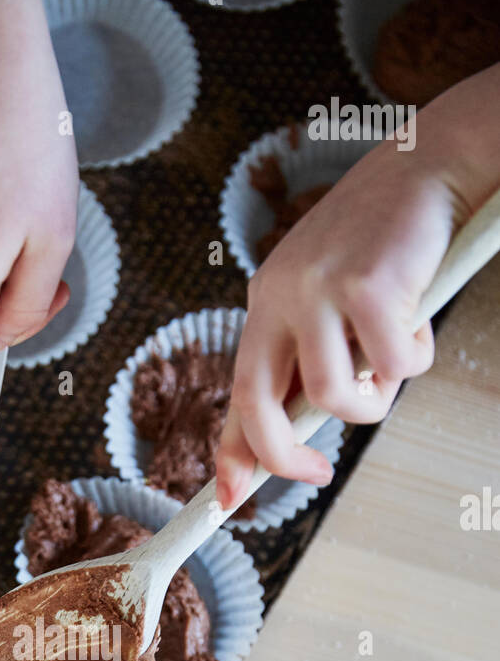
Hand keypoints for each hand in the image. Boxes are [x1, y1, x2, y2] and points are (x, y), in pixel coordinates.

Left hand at [215, 139, 460, 508]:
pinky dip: (416, 358)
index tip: (227, 498)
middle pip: (259, 406)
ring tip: (396, 358)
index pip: (238, 390)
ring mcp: (318, 288)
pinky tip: (420, 317)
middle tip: (318, 476)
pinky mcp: (366, 286)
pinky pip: (393, 367)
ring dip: (375, 399)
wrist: (432, 162)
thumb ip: (311, 356)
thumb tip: (299, 433)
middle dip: (283, 458)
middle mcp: (279, 294)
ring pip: (335, 396)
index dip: (232, 452)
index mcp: (267, 301)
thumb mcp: (332, 300)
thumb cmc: (388, 241)